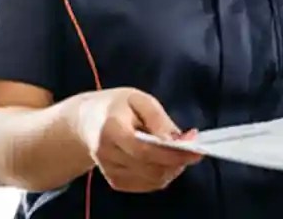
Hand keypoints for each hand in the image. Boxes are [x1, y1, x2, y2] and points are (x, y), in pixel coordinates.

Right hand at [75, 88, 201, 192]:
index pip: (144, 150)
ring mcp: (109, 170)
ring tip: (178, 152)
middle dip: (177, 161)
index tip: (196, 149)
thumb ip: (159, 119)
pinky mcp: (115, 181)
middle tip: (192, 149)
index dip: (172, 153)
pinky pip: (147, 184)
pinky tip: (164, 160)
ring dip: (172, 169)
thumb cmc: (116, 107)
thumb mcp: (138, 99)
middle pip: (150, 168)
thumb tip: (178, 140)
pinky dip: (162, 174)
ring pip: (152, 179)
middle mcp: (107, 154)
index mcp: (111, 129)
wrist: (86, 121)